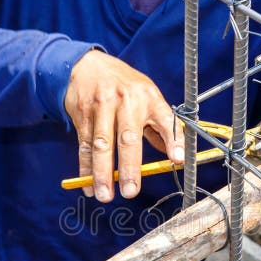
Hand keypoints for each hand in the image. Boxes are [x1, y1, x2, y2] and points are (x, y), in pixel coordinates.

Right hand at [65, 50, 183, 201]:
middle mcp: (126, 101)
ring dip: (102, 173)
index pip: (165, 119)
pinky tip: (89, 185)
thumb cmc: (125, 86)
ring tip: (106, 195)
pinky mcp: (83, 114)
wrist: (88, 65)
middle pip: (128, 138)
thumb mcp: (148, 97)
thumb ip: (161, 125)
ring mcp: (102, 107)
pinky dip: (85, 168)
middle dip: (129, 168)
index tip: (178, 159)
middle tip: (130, 192)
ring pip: (102, 145)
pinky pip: (85, 145)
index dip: (173, 139)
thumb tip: (176, 156)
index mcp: (149, 97)